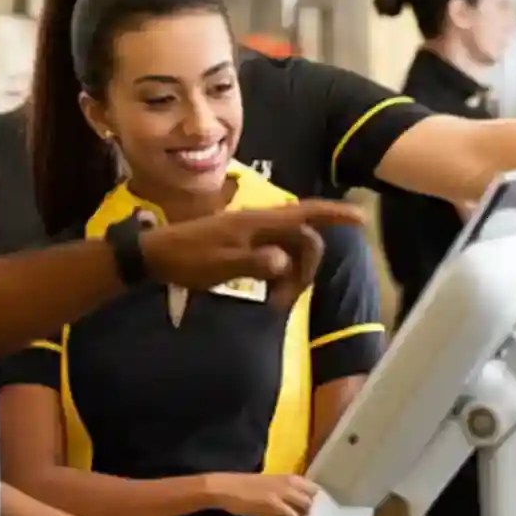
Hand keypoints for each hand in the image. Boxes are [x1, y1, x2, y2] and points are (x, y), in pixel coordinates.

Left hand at [138, 200, 362, 297]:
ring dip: (290, 276)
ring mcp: (251, 232)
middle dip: (306, 267)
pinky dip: (277, 274)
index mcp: (256, 222)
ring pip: (289, 250)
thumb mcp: (220, 266)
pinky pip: (274, 256)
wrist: (155, 255)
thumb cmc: (187, 259)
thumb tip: (285, 262)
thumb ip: (255, 262)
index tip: (361, 217)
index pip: (304, 213)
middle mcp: (259, 222)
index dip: (334, 214)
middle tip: (287, 300)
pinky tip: (268, 293)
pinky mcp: (243, 243)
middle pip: (302, 237)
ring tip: (273, 302)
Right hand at [203, 472, 318, 515]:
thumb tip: (294, 511)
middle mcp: (290, 483)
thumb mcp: (270, 487)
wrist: (225, 488)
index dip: (315, 503)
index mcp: (289, 478)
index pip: (315, 490)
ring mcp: (283, 493)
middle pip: (313, 500)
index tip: (310, 513)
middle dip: (310, 512)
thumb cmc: (244, 488)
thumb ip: (284, 496)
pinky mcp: (275, 504)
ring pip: (306, 508)